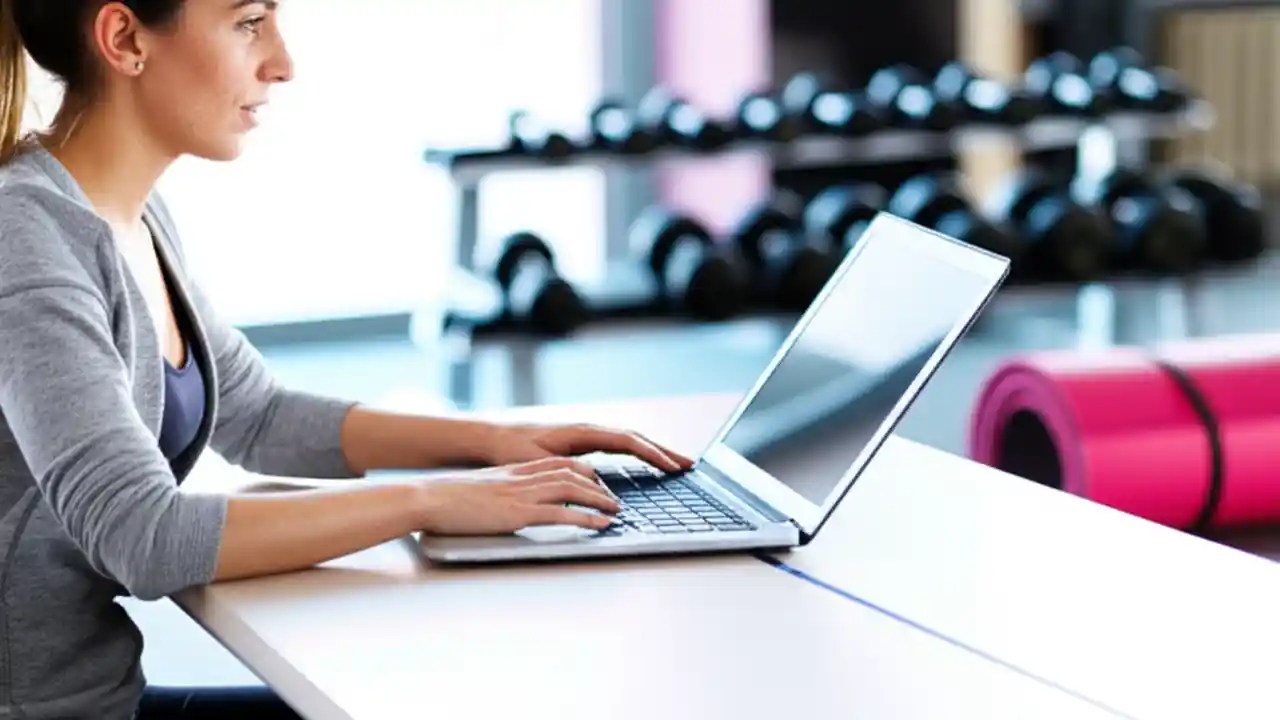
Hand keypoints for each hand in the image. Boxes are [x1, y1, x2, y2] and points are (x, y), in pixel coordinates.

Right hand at [417, 457, 620, 534]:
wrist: (426, 498)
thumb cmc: (445, 498)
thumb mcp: (480, 489)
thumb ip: (500, 493)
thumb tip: (510, 506)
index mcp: (512, 470)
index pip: (557, 463)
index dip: (582, 471)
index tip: (596, 481)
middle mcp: (521, 478)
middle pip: (571, 473)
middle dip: (597, 486)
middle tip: (613, 500)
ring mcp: (520, 494)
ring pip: (571, 489)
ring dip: (598, 500)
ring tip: (615, 512)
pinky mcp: (517, 514)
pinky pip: (559, 514)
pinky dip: (585, 518)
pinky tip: (599, 525)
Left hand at [485, 422, 694, 472]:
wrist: (491, 437)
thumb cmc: (511, 448)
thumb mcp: (538, 462)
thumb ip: (566, 470)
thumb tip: (596, 483)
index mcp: (581, 432)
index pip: (627, 441)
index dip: (652, 454)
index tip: (672, 465)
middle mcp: (588, 429)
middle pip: (635, 438)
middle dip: (663, 451)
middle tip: (689, 464)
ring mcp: (586, 434)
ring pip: (629, 440)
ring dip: (653, 451)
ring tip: (676, 464)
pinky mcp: (582, 441)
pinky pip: (618, 445)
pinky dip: (637, 452)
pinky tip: (647, 462)